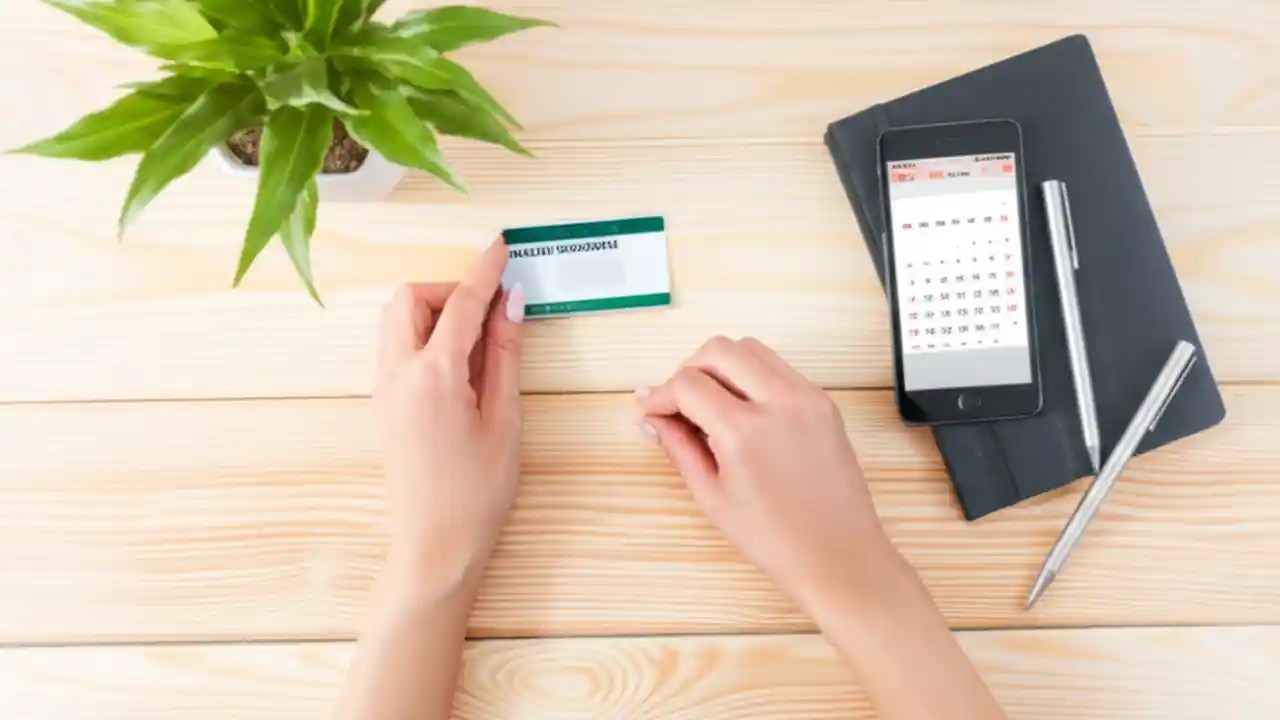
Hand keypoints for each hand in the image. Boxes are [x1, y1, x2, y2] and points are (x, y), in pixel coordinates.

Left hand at [374, 239, 525, 596]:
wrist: (434, 546)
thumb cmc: (477, 493)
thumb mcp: (505, 420)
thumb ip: (504, 355)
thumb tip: (510, 306)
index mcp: (433, 375)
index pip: (461, 302)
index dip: (484, 270)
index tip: (500, 246)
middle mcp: (398, 374)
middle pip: (411, 299)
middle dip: (450, 290)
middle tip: (490, 309)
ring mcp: (384, 389)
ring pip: (396, 321)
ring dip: (434, 312)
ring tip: (477, 338)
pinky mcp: (383, 405)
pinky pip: (396, 348)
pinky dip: (424, 337)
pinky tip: (458, 364)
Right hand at [637, 337, 901, 613]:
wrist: (838, 555)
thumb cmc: (776, 538)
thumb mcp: (712, 496)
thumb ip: (678, 448)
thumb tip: (651, 419)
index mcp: (744, 432)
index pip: (687, 383)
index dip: (661, 394)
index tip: (652, 410)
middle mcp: (779, 403)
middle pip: (718, 350)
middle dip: (688, 368)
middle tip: (678, 402)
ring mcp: (807, 398)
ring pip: (751, 348)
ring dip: (722, 365)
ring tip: (710, 404)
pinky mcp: (824, 403)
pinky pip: (780, 368)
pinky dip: (753, 376)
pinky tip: (743, 410)